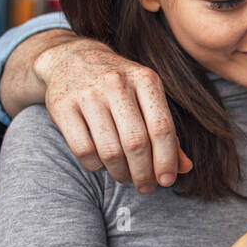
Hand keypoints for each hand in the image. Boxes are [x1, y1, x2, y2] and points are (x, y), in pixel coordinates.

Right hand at [35, 36, 190, 192]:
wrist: (72, 58)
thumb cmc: (121, 87)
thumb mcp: (148, 99)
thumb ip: (167, 133)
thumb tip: (184, 168)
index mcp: (145, 80)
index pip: (162, 128)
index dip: (167, 160)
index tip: (167, 180)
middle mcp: (116, 83)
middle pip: (136, 142)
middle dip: (144, 172)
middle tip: (146, 187)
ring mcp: (87, 93)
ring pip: (109, 150)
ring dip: (121, 173)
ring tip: (126, 178)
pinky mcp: (62, 106)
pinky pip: (83, 150)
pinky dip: (96, 166)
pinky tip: (103, 165)